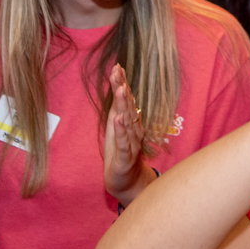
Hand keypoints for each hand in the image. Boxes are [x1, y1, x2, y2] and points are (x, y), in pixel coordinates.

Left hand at [104, 64, 154, 205]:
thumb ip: (118, 109)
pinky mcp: (125, 157)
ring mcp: (131, 143)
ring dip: (124, 105)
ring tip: (120, 89)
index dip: (122, 83)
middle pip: (128, 106)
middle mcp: (134, 130)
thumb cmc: (120, 154)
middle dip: (123, 88)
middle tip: (118, 71)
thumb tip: (118, 86)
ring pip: (127, 121)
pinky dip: (120, 131)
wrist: (126, 182)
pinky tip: (118, 119)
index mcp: (130, 123)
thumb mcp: (116, 128)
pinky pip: (123, 142)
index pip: (127, 100)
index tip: (117, 66)